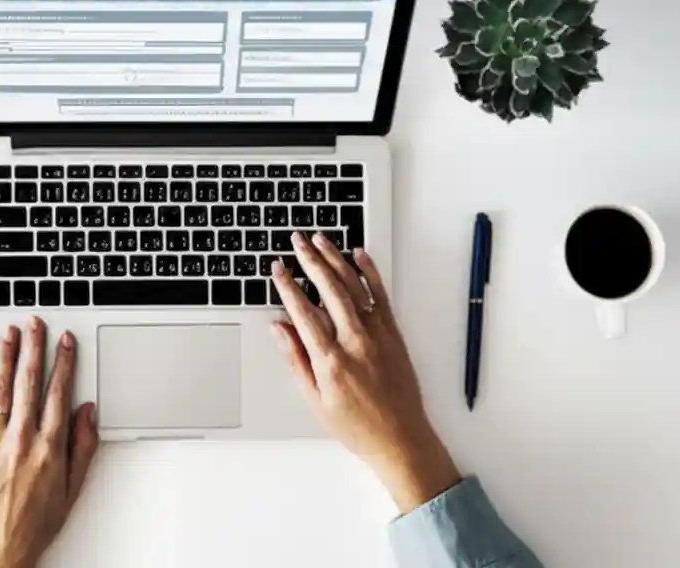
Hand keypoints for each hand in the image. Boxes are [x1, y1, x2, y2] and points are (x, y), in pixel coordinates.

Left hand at [0, 317, 98, 567]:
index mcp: (49, 448)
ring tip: (9, 332)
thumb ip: (83, 446)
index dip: (64, 363)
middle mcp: (20, 439)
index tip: (66, 341)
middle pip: (28, 382)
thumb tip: (87, 411)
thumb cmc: (37, 522)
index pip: (58, 393)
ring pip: (0, 388)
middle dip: (34, 348)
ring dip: (5, 356)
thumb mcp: (73, 487)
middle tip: (35, 323)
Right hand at [270, 233, 460, 511]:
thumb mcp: (314, 400)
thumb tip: (278, 329)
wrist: (401, 439)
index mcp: (331, 361)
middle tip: (297, 242)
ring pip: (354, 287)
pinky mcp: (394, 334)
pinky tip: (359, 255)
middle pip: (329, 290)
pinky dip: (370, 273)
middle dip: (310, 261)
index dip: (287, 287)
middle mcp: (355, 343)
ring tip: (321, 240)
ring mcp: (378, 335)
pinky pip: (381, 296)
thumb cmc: (357, 426)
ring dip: (336, 259)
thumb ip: (295, 360)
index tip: (278, 269)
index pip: (303, 312)